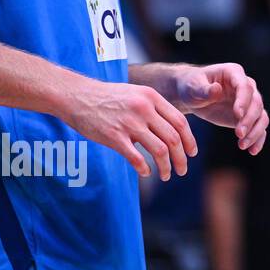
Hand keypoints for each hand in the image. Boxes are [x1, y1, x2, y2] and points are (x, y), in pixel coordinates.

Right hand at [63, 79, 197, 180]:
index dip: (189, 140)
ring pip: (159, 150)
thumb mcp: (137, 94)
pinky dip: (144, 168)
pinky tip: (145, 172)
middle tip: (182, 170)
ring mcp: (129, 122)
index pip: (180, 122)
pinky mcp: (113, 136)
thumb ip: (155, 109)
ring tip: (166, 175)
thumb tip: (173, 130)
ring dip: (166, 166)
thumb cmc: (108, 97)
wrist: (77, 95)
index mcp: (152, 97)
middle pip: (173, 138)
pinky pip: (136, 157)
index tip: (192, 153)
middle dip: (181, 158)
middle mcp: (144, 109)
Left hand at [171, 63, 268, 154]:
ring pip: (261, 116)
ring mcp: (249, 102)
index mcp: (234, 73)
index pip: (245, 86)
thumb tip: (217, 90)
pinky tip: (252, 151)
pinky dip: (258, 139)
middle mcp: (247, 86)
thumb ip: (204, 89)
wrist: (193, 96)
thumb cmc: (191, 86)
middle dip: (249, 119)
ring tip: (243, 145)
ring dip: (255, 131)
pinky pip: (259, 127)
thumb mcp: (193, 86)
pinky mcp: (247, 117)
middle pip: (256, 103)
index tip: (237, 114)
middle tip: (239, 134)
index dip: (243, 100)